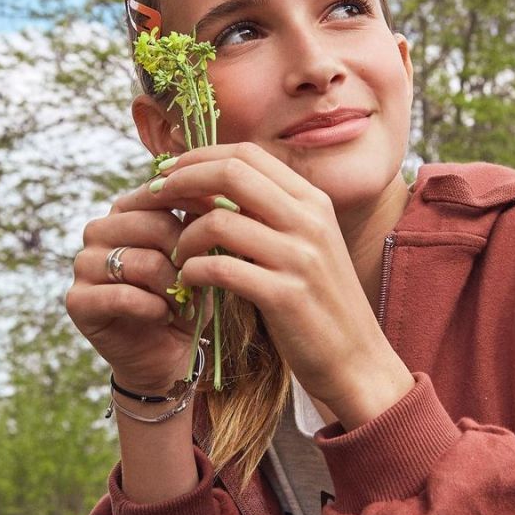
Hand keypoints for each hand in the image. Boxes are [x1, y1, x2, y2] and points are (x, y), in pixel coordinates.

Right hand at [66, 191, 210, 392]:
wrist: (167, 353)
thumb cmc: (185, 297)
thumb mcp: (200, 256)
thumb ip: (200, 224)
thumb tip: (219, 195)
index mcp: (126, 210)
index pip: (160, 191)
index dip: (197, 206)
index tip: (225, 223)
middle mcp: (99, 229)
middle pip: (154, 224)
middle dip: (187, 255)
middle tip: (198, 281)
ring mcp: (83, 263)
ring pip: (143, 262)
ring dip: (173, 289)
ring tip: (181, 304)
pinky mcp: (77, 300)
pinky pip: (123, 296)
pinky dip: (153, 309)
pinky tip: (162, 316)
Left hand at [133, 142, 413, 423]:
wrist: (358, 360)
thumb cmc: (320, 302)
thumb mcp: (307, 244)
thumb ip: (269, 213)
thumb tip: (210, 185)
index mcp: (313, 201)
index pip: (248, 154)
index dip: (201, 157)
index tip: (171, 174)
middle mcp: (309, 220)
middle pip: (231, 173)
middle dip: (182, 181)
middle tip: (156, 198)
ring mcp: (299, 257)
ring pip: (219, 221)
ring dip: (185, 236)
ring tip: (179, 254)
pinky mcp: (284, 296)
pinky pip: (220, 268)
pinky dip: (193, 271)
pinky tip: (190, 282)